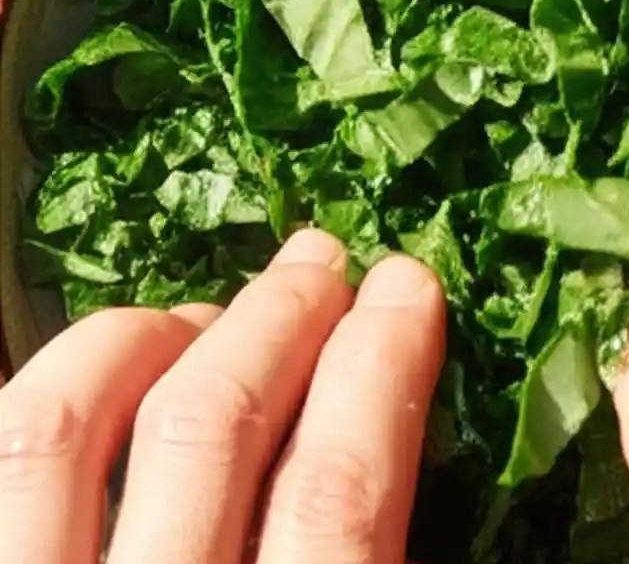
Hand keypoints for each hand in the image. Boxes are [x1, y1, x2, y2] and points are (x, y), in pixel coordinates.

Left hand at [0, 230, 445, 562]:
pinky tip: (101, 381)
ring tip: (200, 315)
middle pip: (208, 430)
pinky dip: (50, 389)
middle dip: (278, 319)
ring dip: (144, 338)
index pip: (335, 491)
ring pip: (58, 429)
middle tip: (319, 264)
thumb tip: (388, 416)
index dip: (378, 368)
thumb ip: (364, 550)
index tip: (406, 289)